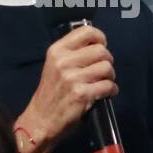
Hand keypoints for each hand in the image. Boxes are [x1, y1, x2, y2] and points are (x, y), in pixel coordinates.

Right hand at [17, 25, 116, 152]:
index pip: (86, 32)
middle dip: (107, 60)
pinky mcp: (82, 94)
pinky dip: (111, 90)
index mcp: (57, 51)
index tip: (102, 45)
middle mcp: (64, 61)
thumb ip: (72, 53)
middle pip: (101, 50)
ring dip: (110, 76)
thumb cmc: (50, 92)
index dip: (100, 37)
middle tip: (103, 69)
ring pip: (107, 68)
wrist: (40, 120)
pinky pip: (108, 86)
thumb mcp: (54, 65)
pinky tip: (106, 93)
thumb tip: (98, 44)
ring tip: (104, 81)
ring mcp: (73, 78)